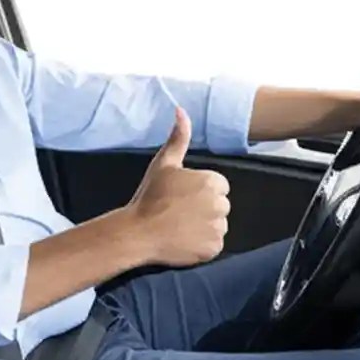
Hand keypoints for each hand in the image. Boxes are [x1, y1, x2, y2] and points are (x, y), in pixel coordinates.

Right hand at [124, 108, 230, 266]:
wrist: (138, 232)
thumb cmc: (150, 197)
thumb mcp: (163, 163)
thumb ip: (178, 137)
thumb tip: (181, 110)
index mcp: (213, 182)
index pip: (217, 186)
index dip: (198, 191)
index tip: (180, 196)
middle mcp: (221, 205)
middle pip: (219, 206)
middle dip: (203, 208)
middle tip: (178, 212)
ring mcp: (218, 229)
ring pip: (217, 225)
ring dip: (203, 226)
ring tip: (179, 226)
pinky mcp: (214, 249)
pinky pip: (214, 245)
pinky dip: (202, 244)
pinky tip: (183, 239)